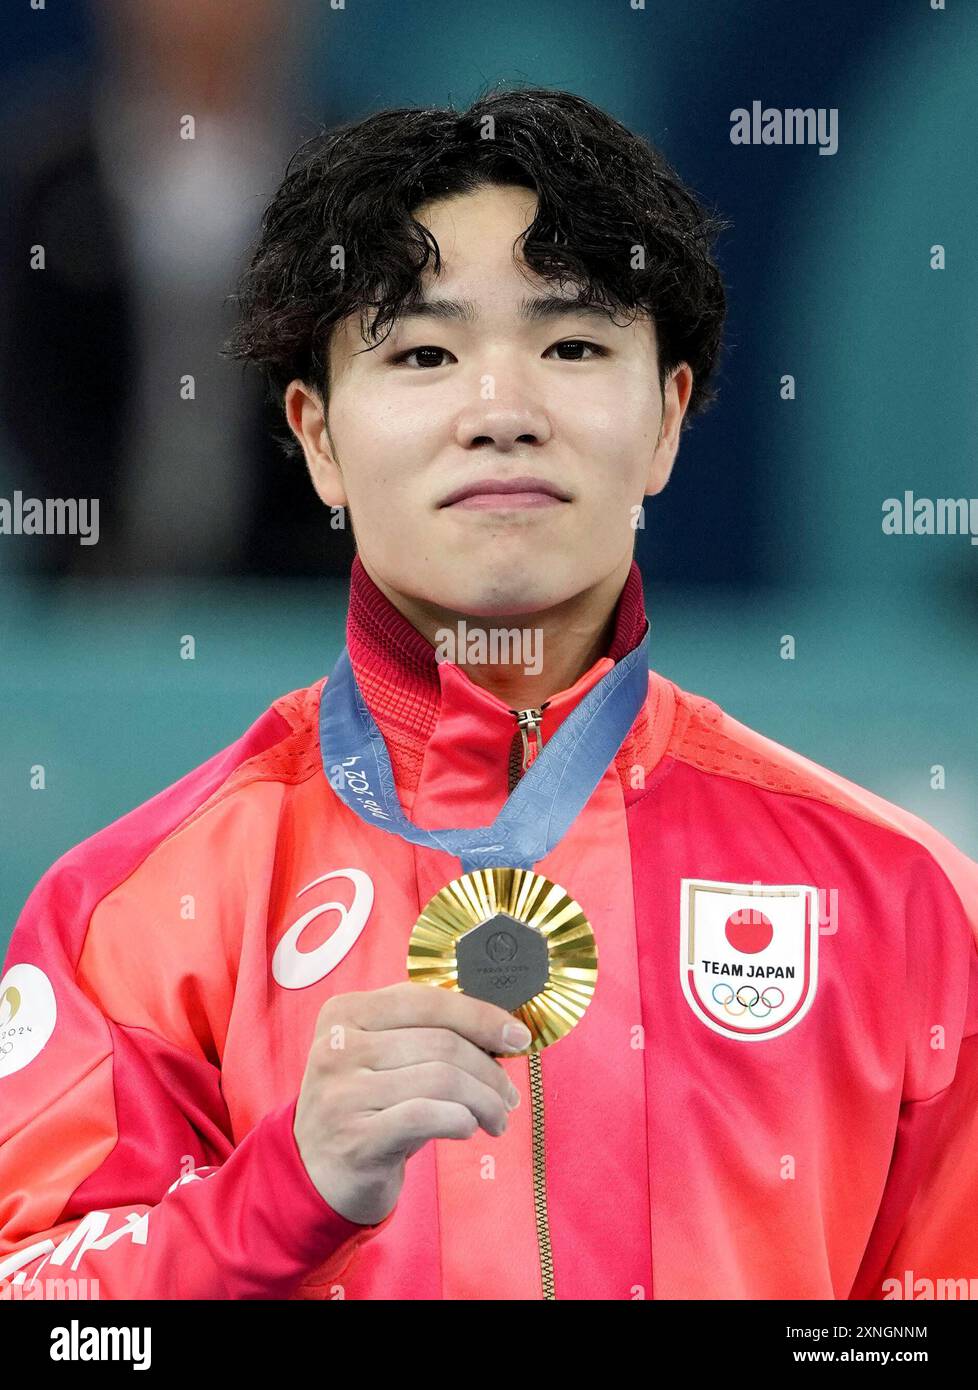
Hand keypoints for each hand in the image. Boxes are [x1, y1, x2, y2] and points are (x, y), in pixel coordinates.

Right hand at [293, 982, 528, 1224]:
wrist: (316, 1173)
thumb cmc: (365, 1107)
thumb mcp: (381, 1059)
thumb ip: (424, 1033)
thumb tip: (500, 1030)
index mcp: (345, 1013)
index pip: (425, 1000)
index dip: (480, 1016)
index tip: (517, 1037)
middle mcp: (337, 1047)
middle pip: (441, 1043)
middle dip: (489, 1070)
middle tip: (508, 1094)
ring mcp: (342, 1093)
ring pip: (442, 1080)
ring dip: (484, 1101)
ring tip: (496, 1118)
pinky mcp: (355, 1138)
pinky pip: (427, 1117)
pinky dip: (460, 1120)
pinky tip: (468, 1129)